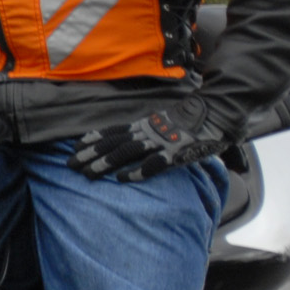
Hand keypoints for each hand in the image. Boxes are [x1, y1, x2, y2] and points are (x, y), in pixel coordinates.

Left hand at [67, 98, 229, 181]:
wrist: (218, 110)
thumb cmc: (196, 118)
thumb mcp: (169, 121)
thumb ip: (155, 130)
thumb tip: (142, 137)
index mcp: (147, 124)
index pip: (115, 131)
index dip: (95, 139)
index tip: (76, 146)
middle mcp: (148, 131)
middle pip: (113, 143)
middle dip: (91, 154)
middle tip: (71, 164)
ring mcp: (161, 142)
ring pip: (126, 152)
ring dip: (105, 163)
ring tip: (88, 173)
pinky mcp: (175, 153)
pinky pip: (154, 164)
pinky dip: (138, 171)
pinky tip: (123, 179)